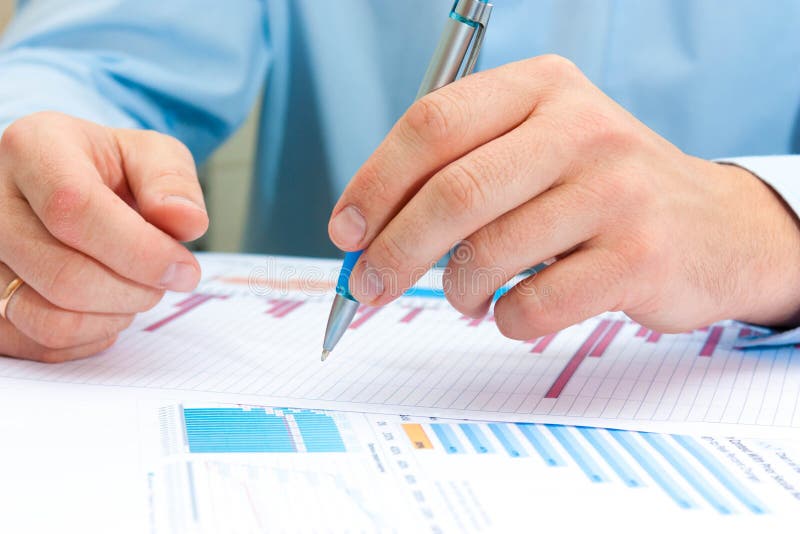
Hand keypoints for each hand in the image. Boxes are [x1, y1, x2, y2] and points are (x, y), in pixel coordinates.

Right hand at [0, 112, 207, 361]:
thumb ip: (173, 182)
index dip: (139, 251)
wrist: (71, 184)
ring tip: (136, 291)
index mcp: (34, 148)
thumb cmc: (113, 170)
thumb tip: (186, 221)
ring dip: (112, 318)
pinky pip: (36, 343)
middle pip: (64, 275)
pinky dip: (88, 338)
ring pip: (48, 318)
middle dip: (134, 290)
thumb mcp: (153, 155)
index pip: (74, 209)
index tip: (183, 269)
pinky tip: (110, 310)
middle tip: (165, 280)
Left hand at [328, 55, 799, 338]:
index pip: (433, 125)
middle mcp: (580, 127)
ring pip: (489, 253)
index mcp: (541, 87)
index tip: (346, 232)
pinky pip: (534, 304)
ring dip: (456, 289)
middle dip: (393, 252)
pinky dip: (505, 320)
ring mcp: (616, 190)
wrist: (710, 226)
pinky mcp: (639, 257)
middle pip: (453, 193)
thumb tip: (367, 231)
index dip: (376, 184)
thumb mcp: (535, 148)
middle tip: (368, 287)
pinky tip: (514, 310)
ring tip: (466, 294)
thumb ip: (459, 171)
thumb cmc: (598, 189)